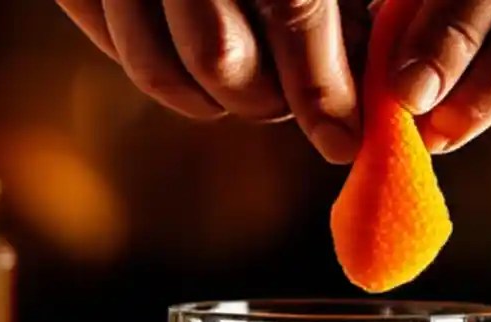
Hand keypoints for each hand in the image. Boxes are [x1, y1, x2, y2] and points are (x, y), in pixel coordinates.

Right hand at [55, 0, 373, 163]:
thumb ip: (349, 8)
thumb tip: (377, 79)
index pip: (296, 9)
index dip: (322, 90)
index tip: (342, 139)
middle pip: (222, 57)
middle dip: (265, 102)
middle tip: (289, 106)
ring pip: (160, 70)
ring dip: (212, 101)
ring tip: (248, 87)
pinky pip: (113, 47)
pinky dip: (160, 71)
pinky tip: (192, 63)